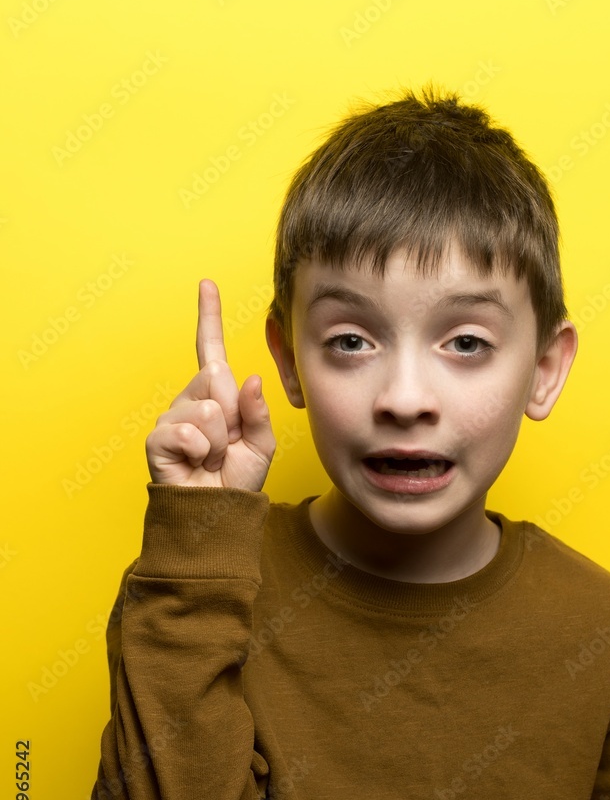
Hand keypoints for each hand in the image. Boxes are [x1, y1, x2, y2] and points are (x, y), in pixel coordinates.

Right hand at [145, 279, 275, 489]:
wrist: (216, 514)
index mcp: (216, 396)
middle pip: (217, 377)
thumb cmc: (236, 480)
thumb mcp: (261, 445)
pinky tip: (196, 462)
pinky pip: (189, 429)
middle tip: (228, 445)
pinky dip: (202, 450)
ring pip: (208, 407)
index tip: (207, 285)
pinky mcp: (158, 437)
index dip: (209, 317)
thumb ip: (258, 412)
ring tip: (212, 458)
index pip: (211, 350)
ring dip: (220, 440)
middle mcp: (191, 399)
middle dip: (233, 415)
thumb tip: (250, 379)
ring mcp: (172, 416)